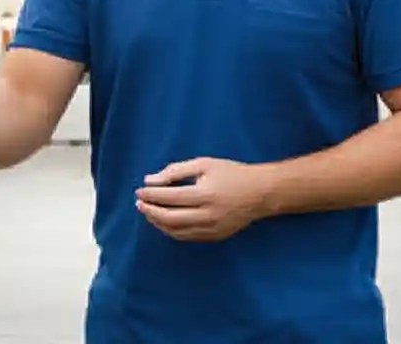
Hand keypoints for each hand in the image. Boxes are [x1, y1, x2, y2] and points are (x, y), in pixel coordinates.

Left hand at [134, 157, 275, 242]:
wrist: (261, 193)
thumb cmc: (231, 173)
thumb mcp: (203, 164)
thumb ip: (175, 172)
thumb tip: (149, 181)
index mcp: (205, 194)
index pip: (169, 198)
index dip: (150, 195)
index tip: (139, 191)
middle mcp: (208, 215)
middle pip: (169, 218)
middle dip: (150, 211)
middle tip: (139, 203)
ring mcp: (212, 229)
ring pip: (176, 232)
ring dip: (158, 223)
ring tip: (148, 212)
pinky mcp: (216, 237)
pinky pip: (187, 237)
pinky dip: (171, 231)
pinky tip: (164, 221)